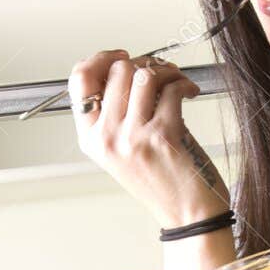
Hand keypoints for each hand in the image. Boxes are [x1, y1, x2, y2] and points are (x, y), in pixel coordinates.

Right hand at [68, 48, 230, 226]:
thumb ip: (116, 113)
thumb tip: (126, 65)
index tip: (122, 56)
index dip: (101, 58)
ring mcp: (133, 137)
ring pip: (144, 75)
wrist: (187, 213)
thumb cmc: (161, 181)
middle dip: (144, 63)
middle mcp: (107, 138)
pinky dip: (185, 84)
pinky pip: (171, 88)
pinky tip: (190, 92)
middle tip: (160, 73)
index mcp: (91, 139)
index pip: (79, 80)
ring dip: (167, 70)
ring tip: (177, 81)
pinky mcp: (162, 136)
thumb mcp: (123, 149)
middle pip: (117, 70)